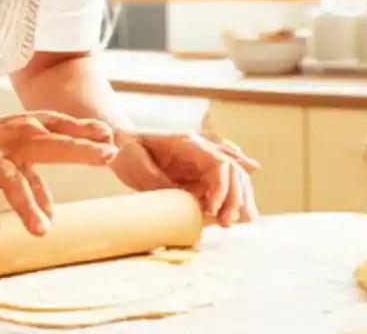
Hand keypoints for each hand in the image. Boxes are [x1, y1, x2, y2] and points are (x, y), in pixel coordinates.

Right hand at [0, 112, 119, 235]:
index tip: (112, 141)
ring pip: (14, 181)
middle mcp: (15, 139)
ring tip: (43, 230)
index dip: (88, 132)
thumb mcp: (24, 143)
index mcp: (30, 128)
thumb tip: (75, 185)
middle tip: (107, 157)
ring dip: (27, 205)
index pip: (64, 127)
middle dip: (79, 150)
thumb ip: (49, 162)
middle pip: (50, 145)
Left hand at [111, 130, 259, 226]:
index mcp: (189, 144)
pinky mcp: (203, 172)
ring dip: (241, 198)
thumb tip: (181, 199)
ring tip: (241, 221)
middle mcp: (203, 149)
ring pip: (237, 175)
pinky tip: (244, 213)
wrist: (122, 146)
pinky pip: (228, 182)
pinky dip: (237, 196)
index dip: (222, 188)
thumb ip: (159, 181)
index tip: (211, 211)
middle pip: (234, 170)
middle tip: (226, 223)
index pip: (220, 163)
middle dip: (236, 198)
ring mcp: (205, 160)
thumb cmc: (128, 153)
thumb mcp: (137, 166)